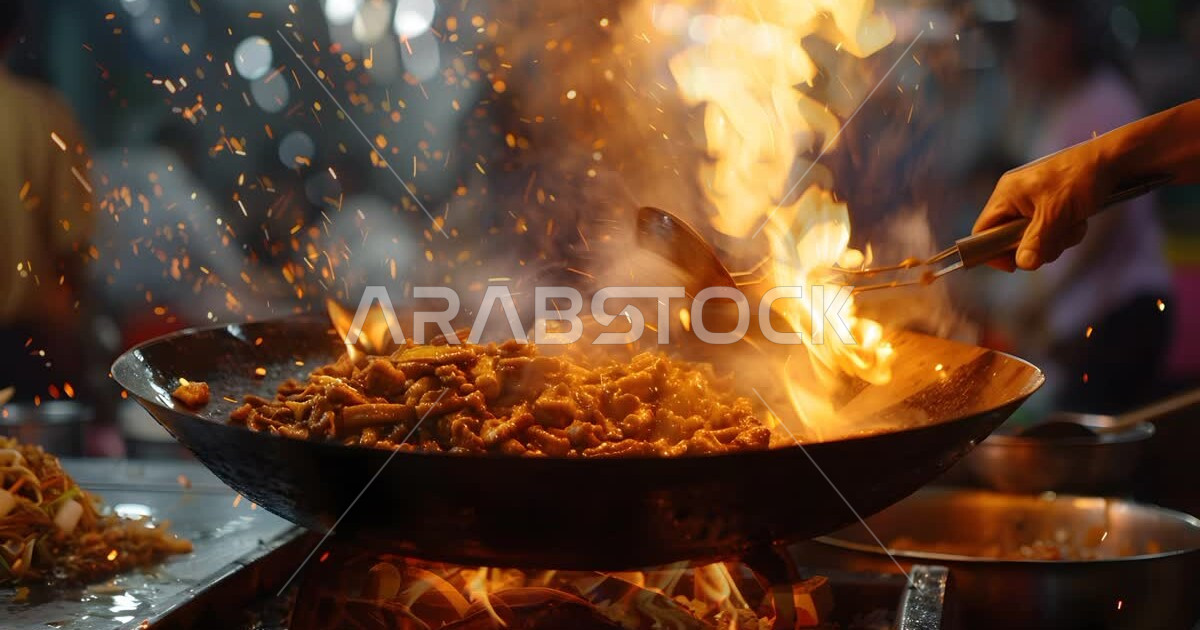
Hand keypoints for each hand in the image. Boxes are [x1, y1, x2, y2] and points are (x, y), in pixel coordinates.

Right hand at [973, 141, 1112, 270]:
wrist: (1112, 161)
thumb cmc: (1079, 179)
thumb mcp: (1056, 214)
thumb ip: (1037, 241)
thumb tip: (1023, 265)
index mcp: (1006, 195)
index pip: (983, 231)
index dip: (993, 251)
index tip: (1014, 265)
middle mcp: (1015, 199)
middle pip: (1011, 239)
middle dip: (1036, 245)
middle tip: (1055, 240)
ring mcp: (1033, 204)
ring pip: (1034, 239)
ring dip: (1056, 239)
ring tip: (1073, 224)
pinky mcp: (1051, 207)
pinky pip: (1050, 232)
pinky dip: (1065, 232)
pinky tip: (1079, 220)